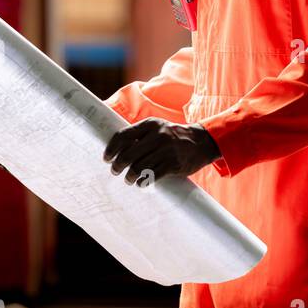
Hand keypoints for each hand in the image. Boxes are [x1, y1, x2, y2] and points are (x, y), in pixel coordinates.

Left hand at [102, 118, 220, 185]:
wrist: (201, 142)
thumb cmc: (173, 136)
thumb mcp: (157, 128)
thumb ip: (140, 135)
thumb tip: (116, 148)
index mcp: (150, 125)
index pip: (123, 136)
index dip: (111, 149)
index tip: (106, 158)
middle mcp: (157, 136)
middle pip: (128, 154)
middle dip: (118, 165)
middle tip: (115, 171)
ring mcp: (166, 150)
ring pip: (138, 167)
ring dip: (129, 176)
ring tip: (128, 179)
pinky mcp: (173, 164)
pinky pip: (151, 176)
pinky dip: (142, 182)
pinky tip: (140, 183)